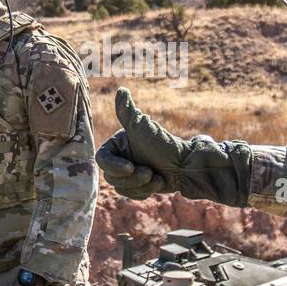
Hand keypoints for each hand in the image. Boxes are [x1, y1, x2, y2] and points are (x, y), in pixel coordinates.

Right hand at [95, 87, 252, 205]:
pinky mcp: (138, 186)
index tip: (130, 167)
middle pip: (111, 178)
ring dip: (141, 186)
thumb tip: (121, 89)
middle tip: (150, 172)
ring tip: (157, 177)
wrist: (185, 165)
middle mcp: (121, 158)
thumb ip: (127, 111)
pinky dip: (145, 192)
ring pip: (121, 189)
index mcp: (118, 144)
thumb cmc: (163, 144)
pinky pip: (132, 196)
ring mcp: (129, 173)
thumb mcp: (141, 127)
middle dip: (133, 178)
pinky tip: (158, 183)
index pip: (102, 160)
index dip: (114, 166)